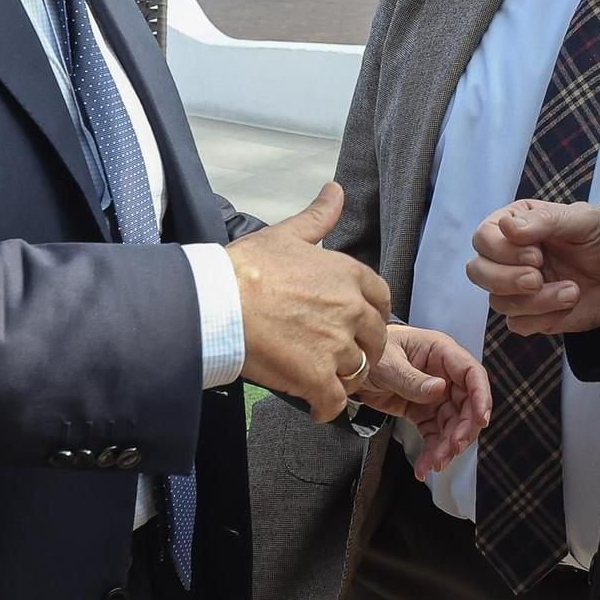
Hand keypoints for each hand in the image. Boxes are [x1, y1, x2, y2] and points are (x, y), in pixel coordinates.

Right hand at [229, 183, 390, 421]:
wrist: (217, 303)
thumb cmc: (246, 268)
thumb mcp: (286, 235)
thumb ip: (318, 217)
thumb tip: (336, 191)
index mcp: (348, 275)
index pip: (382, 299)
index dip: (372, 314)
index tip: (360, 324)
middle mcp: (350, 310)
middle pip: (375, 339)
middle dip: (362, 349)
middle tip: (338, 356)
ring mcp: (336, 346)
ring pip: (357, 372)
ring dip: (343, 379)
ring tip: (321, 379)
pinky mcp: (317, 378)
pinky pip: (334, 403)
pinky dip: (326, 408)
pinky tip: (314, 406)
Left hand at [353, 325, 491, 479]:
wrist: (352, 367)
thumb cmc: (371, 352)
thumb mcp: (387, 363)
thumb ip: (412, 379)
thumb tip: (439, 389)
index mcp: (441, 352)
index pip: (472, 373)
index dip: (481, 396)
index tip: (481, 420)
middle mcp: (443, 374)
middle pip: (466, 404)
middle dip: (462, 429)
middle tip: (452, 448)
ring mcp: (435, 395)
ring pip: (452, 424)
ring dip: (446, 446)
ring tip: (434, 463)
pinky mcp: (423, 411)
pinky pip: (434, 433)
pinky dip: (432, 451)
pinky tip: (425, 466)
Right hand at [465, 199, 599, 335]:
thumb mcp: (583, 220)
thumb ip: (545, 222)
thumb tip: (505, 227)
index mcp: (517, 225)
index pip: (483, 238)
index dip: (502, 250)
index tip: (536, 253)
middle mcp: (511, 256)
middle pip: (478, 272)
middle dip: (505, 279)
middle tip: (537, 278)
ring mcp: (520, 288)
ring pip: (498, 302)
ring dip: (535, 301)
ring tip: (571, 290)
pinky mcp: (533, 315)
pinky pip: (517, 324)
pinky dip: (542, 317)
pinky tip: (568, 302)